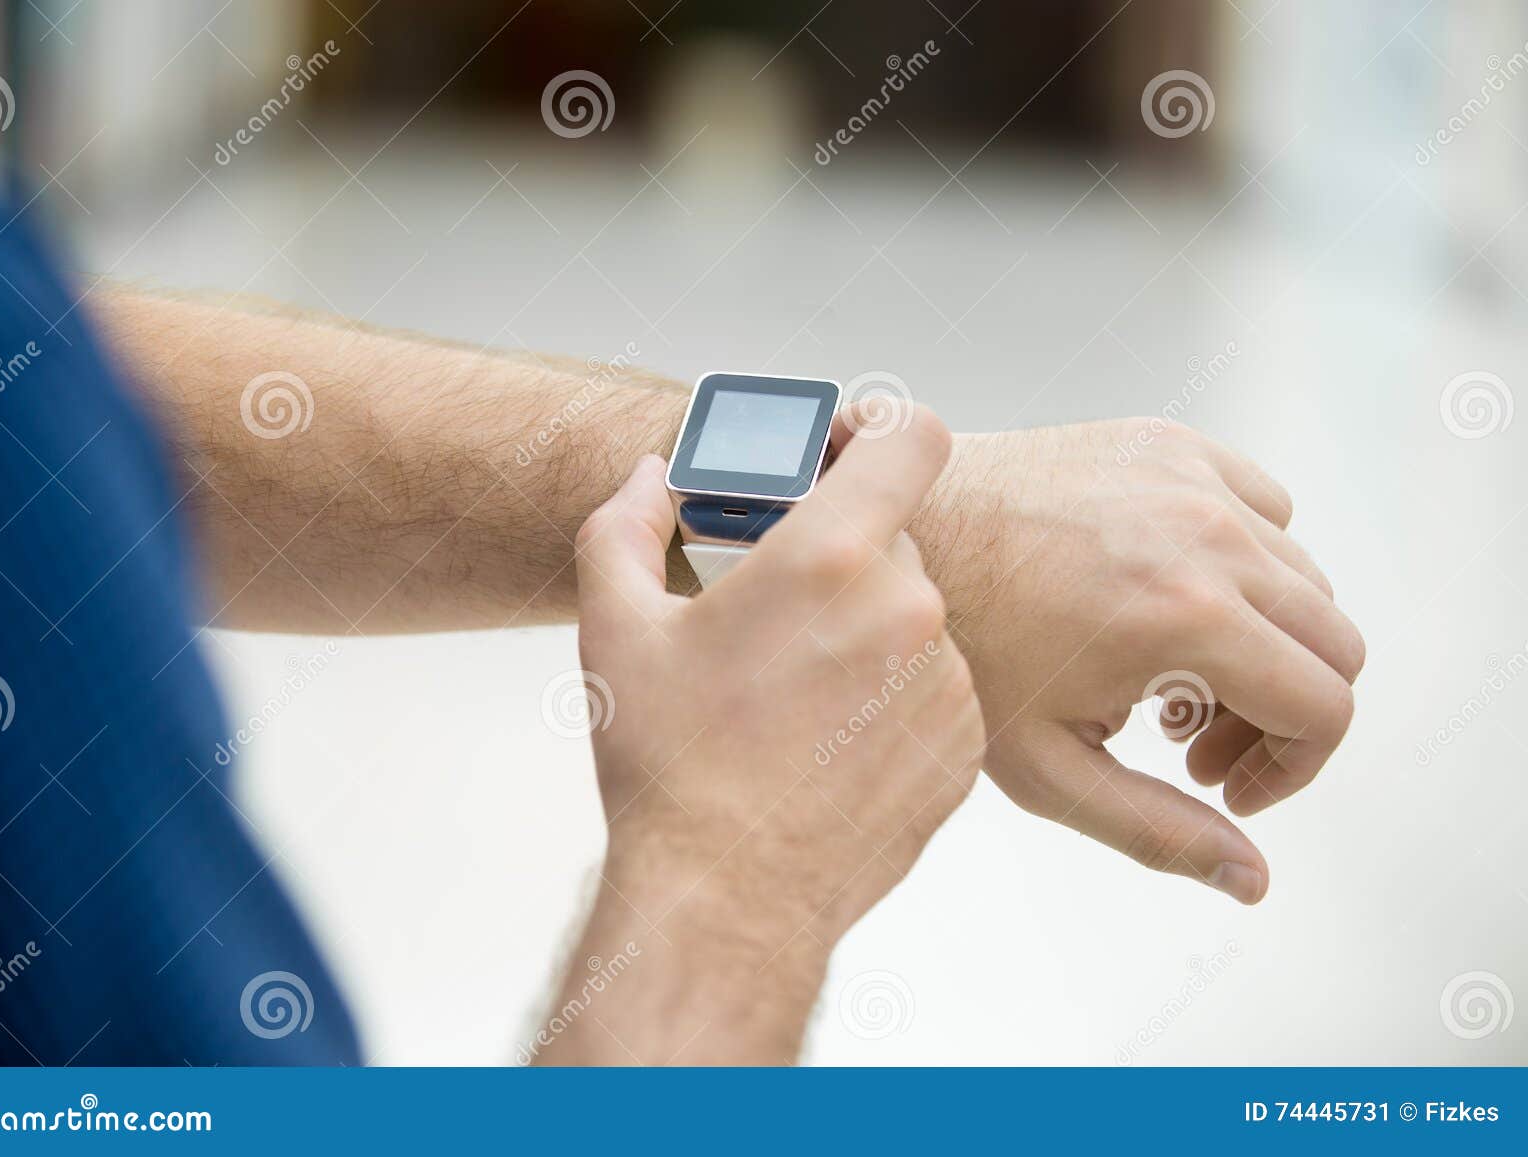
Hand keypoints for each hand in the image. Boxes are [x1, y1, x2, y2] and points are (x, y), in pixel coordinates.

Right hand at [537, 408, 984, 1063]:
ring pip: (912, 615)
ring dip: (862, 630)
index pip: (912, 437)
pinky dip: (890, 694)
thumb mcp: (615, 628)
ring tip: (793, 693)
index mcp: (830, 560)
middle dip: (836, 555)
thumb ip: (624, 525)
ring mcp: (945, 682)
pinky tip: (827, 738)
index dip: (880, 429)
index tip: (843, 450)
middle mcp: (908, 610)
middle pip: (892, 536)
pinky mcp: (963, 746)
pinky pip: (934, 685)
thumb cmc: (670, 767)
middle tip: (775, 605)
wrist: (726, 899)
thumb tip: (648, 478)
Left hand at [916, 419, 1364, 903]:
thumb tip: (1248, 877)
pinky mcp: (1169, 442)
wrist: (898, 536)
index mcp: (1186, 615)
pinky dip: (1242, 560)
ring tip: (1167, 674)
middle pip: (1332, 642)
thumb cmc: (955, 643)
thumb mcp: (1049, 765)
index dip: (1293, 769)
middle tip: (1194, 743)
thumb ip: (1158, 830)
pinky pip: (1261, 506)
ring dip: (1263, 639)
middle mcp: (1206, 533)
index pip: (1325, 706)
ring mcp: (1190, 477)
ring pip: (1303, 578)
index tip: (1228, 786)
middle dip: (1280, 712)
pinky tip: (1167, 597)